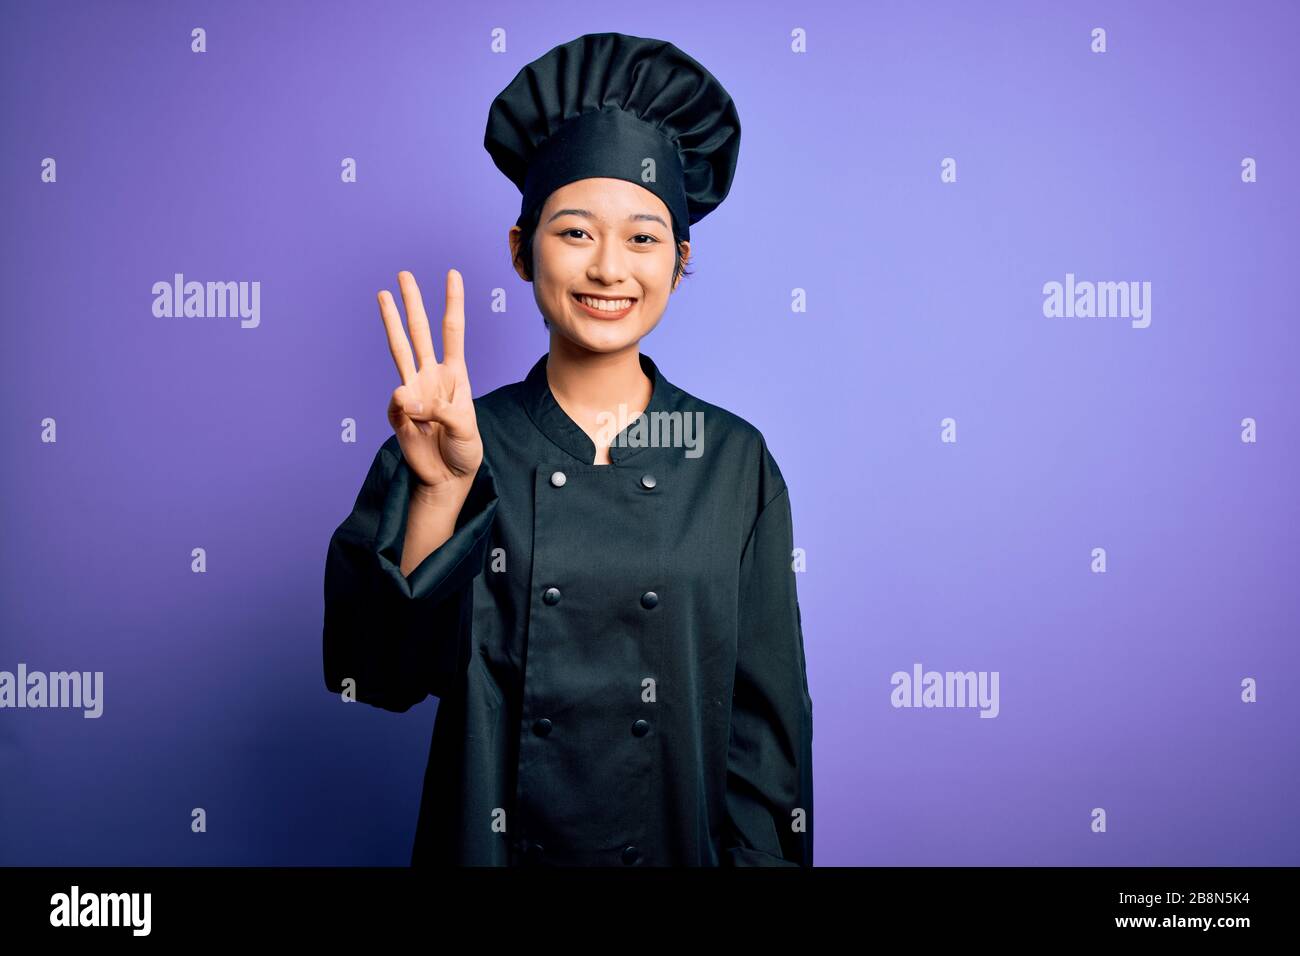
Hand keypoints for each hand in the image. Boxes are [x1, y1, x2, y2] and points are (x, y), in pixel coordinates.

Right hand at [378, 269, 482, 490]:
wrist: (448, 477)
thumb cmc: (463, 449)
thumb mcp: (465, 428)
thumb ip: (439, 410)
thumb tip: (404, 397)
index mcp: (455, 374)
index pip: (452, 331)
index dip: (453, 303)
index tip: (452, 274)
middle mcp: (431, 375)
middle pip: (420, 332)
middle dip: (413, 302)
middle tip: (404, 274)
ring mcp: (412, 391)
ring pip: (398, 350)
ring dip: (391, 322)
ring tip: (382, 295)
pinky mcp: (398, 412)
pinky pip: (398, 404)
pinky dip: (408, 410)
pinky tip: (417, 420)